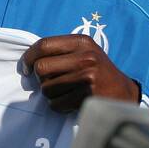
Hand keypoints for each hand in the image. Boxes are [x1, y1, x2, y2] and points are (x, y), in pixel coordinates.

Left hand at [22, 34, 139, 113]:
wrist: (123, 92)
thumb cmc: (97, 72)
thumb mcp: (84, 53)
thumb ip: (60, 52)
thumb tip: (27, 61)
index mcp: (82, 42)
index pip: (44, 44)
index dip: (29, 57)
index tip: (25, 68)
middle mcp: (85, 56)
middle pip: (41, 68)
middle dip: (41, 79)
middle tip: (51, 82)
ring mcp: (87, 76)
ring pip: (46, 88)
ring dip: (51, 94)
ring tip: (66, 92)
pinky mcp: (87, 95)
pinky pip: (56, 104)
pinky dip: (59, 106)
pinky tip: (71, 102)